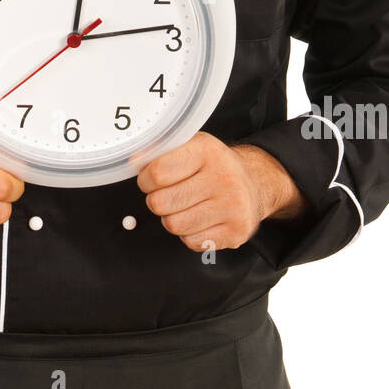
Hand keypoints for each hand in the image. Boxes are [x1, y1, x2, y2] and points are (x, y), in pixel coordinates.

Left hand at [137, 132, 308, 251]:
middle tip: (166, 195)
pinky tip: (198, 219)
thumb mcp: (190, 147)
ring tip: (184, 207)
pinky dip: (188, 234)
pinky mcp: (236, 231)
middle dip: (157, 201)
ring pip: (174, 225)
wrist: (254, 183)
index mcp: (207, 150)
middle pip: (162, 202)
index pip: (158, 172)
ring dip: (171, 218)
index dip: (145, 180)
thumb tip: (134, 163)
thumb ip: (160, 153)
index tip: (149, 180)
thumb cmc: (213, 166)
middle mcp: (223, 177)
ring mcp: (232, 206)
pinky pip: (192, 241)